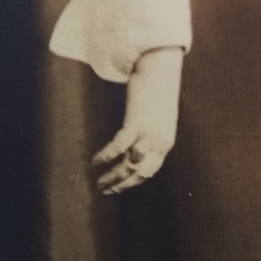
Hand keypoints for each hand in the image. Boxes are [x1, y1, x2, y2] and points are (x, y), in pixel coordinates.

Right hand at [93, 47, 182, 192]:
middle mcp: (159, 143)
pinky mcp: (136, 123)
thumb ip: (149, 133)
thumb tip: (134, 146)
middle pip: (139, 173)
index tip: (119, 188)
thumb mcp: (158, 118)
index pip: (149, 171)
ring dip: (112, 177)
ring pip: (129, 165)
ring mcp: (149, 134)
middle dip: (121, 185)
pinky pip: (118, 147)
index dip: (133, 182)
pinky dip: (105, 156)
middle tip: (105, 190)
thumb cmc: (158, 91)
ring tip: (98, 182)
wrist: (161, 70)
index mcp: (165, 143)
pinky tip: (94, 161)